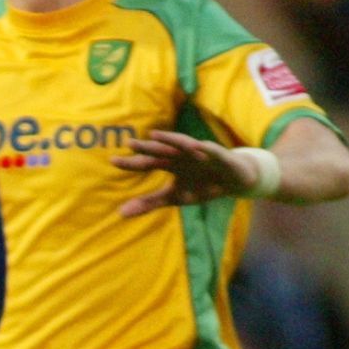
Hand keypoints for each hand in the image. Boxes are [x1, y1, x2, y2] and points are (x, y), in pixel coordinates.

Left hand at [113, 129, 260, 216]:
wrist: (235, 181)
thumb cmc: (202, 185)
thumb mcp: (174, 198)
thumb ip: (149, 203)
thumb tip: (120, 213)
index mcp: (170, 164)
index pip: (147, 163)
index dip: (132, 163)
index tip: (112, 161)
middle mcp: (182, 155)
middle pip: (162, 150)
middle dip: (147, 146)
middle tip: (130, 143)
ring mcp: (201, 153)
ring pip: (183, 144)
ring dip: (170, 140)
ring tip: (155, 136)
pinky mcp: (220, 155)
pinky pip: (212, 151)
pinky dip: (205, 148)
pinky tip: (197, 146)